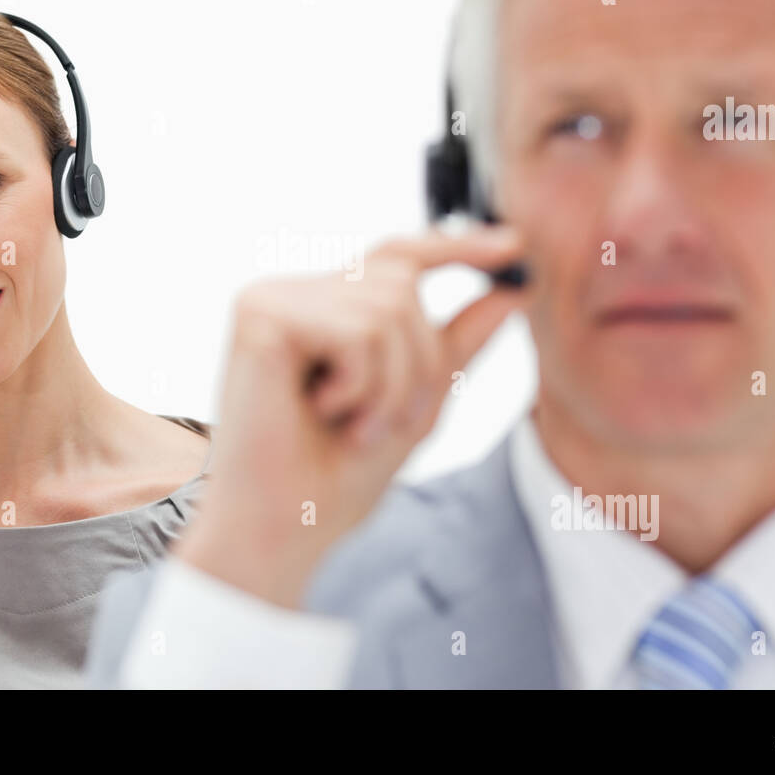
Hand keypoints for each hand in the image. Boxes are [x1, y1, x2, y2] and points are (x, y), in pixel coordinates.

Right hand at [176, 225, 528, 606]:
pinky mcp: (259, 316)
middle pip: (401, 280)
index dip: (456, 246)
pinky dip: (359, 387)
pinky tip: (319, 413)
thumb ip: (458, 342)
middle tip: (384, 424)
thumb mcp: (418, 401)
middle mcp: (295, 293)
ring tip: (350, 426)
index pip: (397, 255)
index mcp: (325, 306)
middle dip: (418, 360)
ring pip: (387, 308)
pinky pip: (356, 331)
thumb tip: (512, 290)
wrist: (286, 528)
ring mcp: (273, 299)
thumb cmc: (336, 474)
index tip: (515, 247)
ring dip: (389, 385)